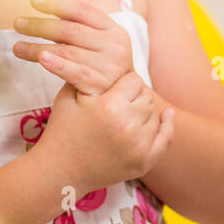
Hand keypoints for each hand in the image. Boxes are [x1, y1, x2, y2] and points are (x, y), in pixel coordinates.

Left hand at [13, 0, 134, 94]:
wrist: (122, 100)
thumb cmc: (103, 68)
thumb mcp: (100, 45)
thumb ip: (81, 30)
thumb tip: (47, 9)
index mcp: (114, 30)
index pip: (83, 11)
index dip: (57, 4)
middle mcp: (114, 45)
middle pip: (71, 30)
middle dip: (41, 25)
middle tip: (18, 23)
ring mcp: (109, 65)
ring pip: (68, 51)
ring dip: (38, 48)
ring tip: (17, 47)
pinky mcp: (101, 85)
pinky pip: (75, 72)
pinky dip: (58, 64)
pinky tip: (42, 59)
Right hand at [36, 73, 174, 191]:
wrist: (57, 172)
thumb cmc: (61, 130)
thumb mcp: (68, 96)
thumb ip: (86, 72)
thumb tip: (99, 51)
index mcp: (109, 107)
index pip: (134, 80)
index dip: (123, 82)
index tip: (115, 87)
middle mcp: (127, 126)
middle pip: (146, 96)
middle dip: (134, 97)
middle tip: (119, 102)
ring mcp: (138, 146)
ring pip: (154, 115)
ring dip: (143, 113)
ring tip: (124, 116)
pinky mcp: (143, 162)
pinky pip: (165, 138)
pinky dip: (166, 126)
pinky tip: (166, 115)